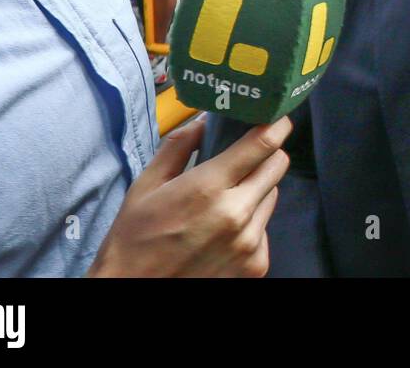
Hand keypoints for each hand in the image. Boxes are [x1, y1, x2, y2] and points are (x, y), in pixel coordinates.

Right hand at [87, 115, 291, 276]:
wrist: (131, 292)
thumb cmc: (134, 238)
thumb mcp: (146, 185)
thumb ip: (179, 146)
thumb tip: (205, 119)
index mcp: (208, 188)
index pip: (262, 145)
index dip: (276, 125)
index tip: (277, 116)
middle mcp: (236, 214)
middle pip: (277, 166)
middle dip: (267, 154)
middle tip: (249, 156)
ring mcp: (249, 243)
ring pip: (272, 197)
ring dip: (257, 190)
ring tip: (226, 199)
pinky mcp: (255, 266)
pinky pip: (265, 229)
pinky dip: (252, 223)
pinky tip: (225, 231)